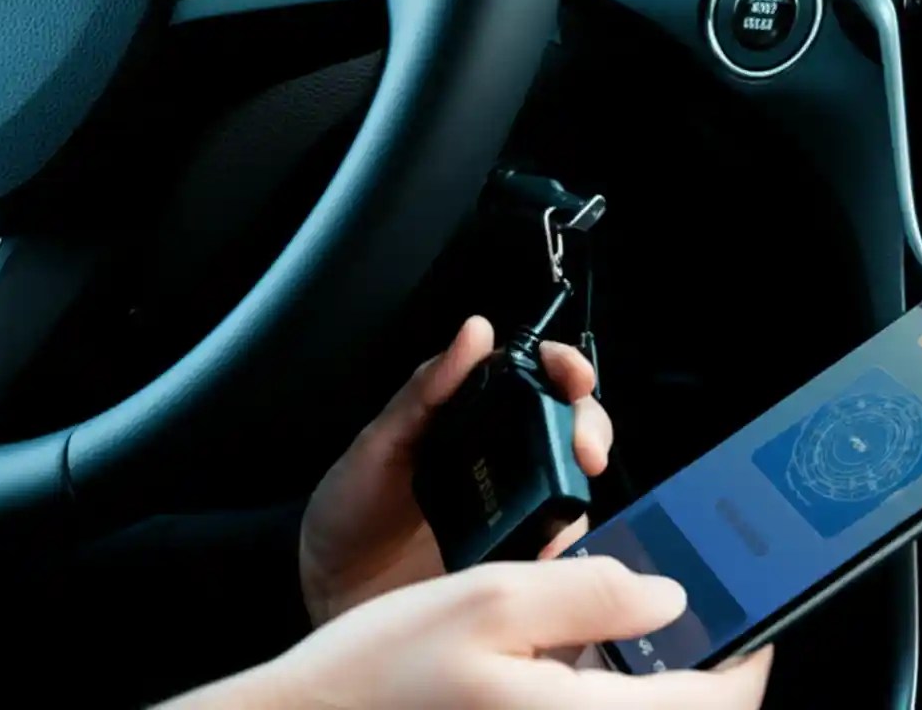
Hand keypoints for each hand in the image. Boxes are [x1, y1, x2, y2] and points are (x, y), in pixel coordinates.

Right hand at [166, 558, 773, 709]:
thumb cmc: (376, 677)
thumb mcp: (487, 602)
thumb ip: (590, 592)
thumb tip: (669, 596)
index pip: (720, 703)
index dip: (750, 654)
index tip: (752, 613)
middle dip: (703, 671)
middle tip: (683, 613)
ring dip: (654, 686)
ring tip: (627, 629)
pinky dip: (605, 698)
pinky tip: (574, 663)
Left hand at [299, 317, 613, 624]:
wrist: (330, 590)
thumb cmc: (349, 508)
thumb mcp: (380, 442)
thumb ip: (427, 388)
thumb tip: (476, 330)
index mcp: (472, 415)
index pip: (535, 375)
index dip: (564, 368)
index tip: (573, 377)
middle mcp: (504, 457)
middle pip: (572, 427)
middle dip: (590, 429)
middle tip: (584, 451)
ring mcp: (515, 510)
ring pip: (574, 485)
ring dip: (580, 488)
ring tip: (565, 500)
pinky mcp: (518, 560)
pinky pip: (559, 548)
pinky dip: (565, 547)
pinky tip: (548, 550)